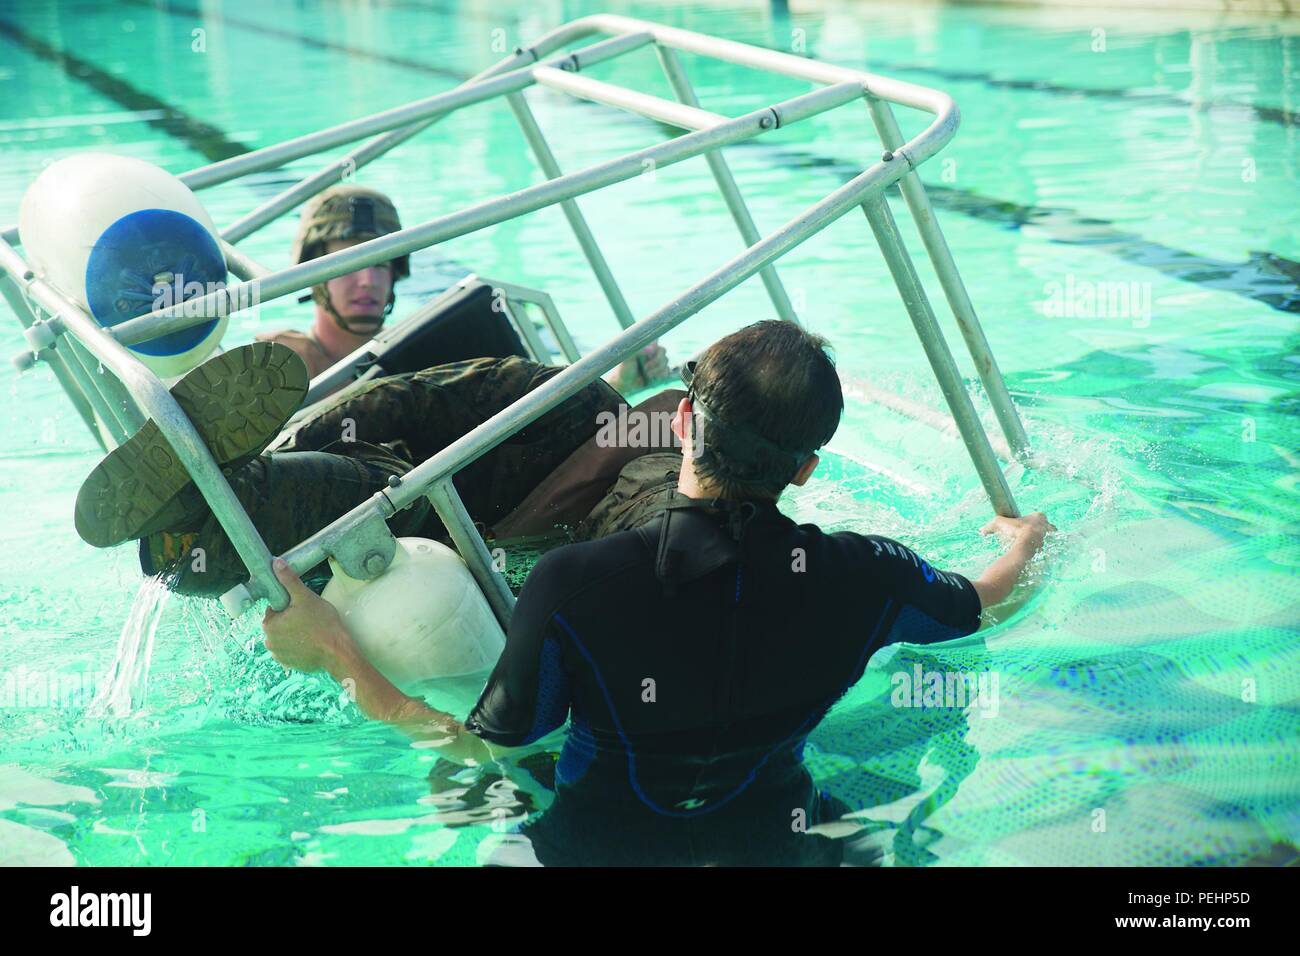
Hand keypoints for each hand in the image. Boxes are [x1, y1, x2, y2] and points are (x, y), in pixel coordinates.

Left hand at [262, 558, 350, 673]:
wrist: (337, 652)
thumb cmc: (322, 623)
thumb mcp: (306, 597)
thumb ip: (289, 580)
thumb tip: (276, 563)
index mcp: (269, 625)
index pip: (275, 609)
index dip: (289, 606)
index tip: (303, 608)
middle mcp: (269, 641)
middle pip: (279, 623)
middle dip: (291, 620)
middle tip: (309, 619)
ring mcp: (279, 655)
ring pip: (284, 637)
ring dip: (294, 634)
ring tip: (312, 632)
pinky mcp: (289, 664)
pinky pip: (290, 651)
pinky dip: (298, 647)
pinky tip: (311, 644)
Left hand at [606, 342, 669, 391]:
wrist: (624, 383)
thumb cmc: (623, 368)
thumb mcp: (627, 358)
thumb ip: (638, 351)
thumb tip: (652, 348)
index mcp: (644, 346)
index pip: (656, 340)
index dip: (655, 348)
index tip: (648, 356)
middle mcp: (651, 352)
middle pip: (663, 351)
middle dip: (656, 361)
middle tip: (645, 368)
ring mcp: (655, 362)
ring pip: (665, 362)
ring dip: (657, 370)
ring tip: (647, 375)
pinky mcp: (658, 371)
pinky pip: (667, 370)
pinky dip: (662, 375)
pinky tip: (655, 378)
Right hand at [981, 511, 1055, 549]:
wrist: (1026, 543)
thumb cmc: (1015, 529)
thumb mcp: (999, 523)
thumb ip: (990, 526)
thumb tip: (981, 530)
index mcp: (1039, 516)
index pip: (1037, 516)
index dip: (1030, 521)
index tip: (1022, 526)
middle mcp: (1047, 525)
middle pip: (1045, 526)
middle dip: (1039, 529)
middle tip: (1028, 534)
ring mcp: (1050, 536)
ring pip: (1047, 537)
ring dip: (1040, 539)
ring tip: (1030, 544)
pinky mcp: (1050, 547)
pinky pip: (1048, 547)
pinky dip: (1041, 548)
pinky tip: (1033, 551)